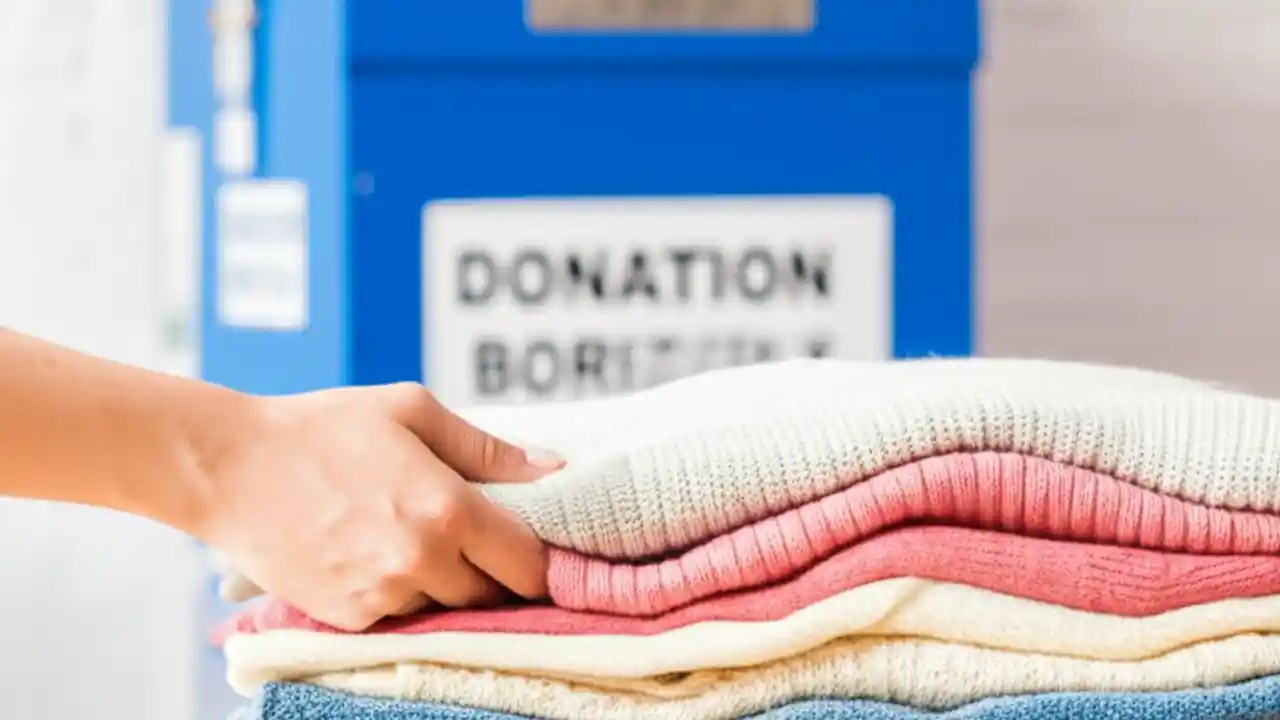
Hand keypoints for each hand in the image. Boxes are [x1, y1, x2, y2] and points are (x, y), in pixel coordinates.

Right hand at [195, 382, 561, 630]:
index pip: (529, 565)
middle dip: (494, 571)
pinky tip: (378, 553)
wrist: (230, 467)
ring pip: (446, 609)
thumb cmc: (322, 427)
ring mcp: (381, 596)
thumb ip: (489, 448)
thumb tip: (554, 468)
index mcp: (448, 510)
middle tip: (475, 537)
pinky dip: (402, 594)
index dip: (539, 559)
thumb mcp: (412, 411)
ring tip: (414, 537)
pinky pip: (401, 616)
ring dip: (446, 583)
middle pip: (493, 595)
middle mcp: (420, 562)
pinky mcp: (347, 619)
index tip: (533, 545)